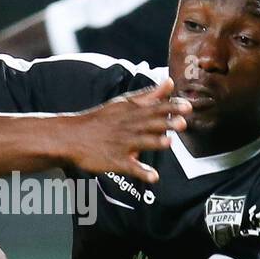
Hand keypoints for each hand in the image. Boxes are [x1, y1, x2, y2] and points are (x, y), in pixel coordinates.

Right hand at [68, 79, 190, 182]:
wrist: (72, 136)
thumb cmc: (101, 119)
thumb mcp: (124, 103)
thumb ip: (150, 95)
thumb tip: (169, 81)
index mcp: (132, 112)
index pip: (155, 108)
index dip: (172, 107)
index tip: (187, 106)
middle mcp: (129, 127)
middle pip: (150, 124)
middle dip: (166, 123)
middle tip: (182, 123)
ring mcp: (122, 144)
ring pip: (141, 143)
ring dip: (154, 142)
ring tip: (168, 143)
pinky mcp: (116, 161)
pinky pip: (130, 167)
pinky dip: (141, 172)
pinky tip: (153, 177)